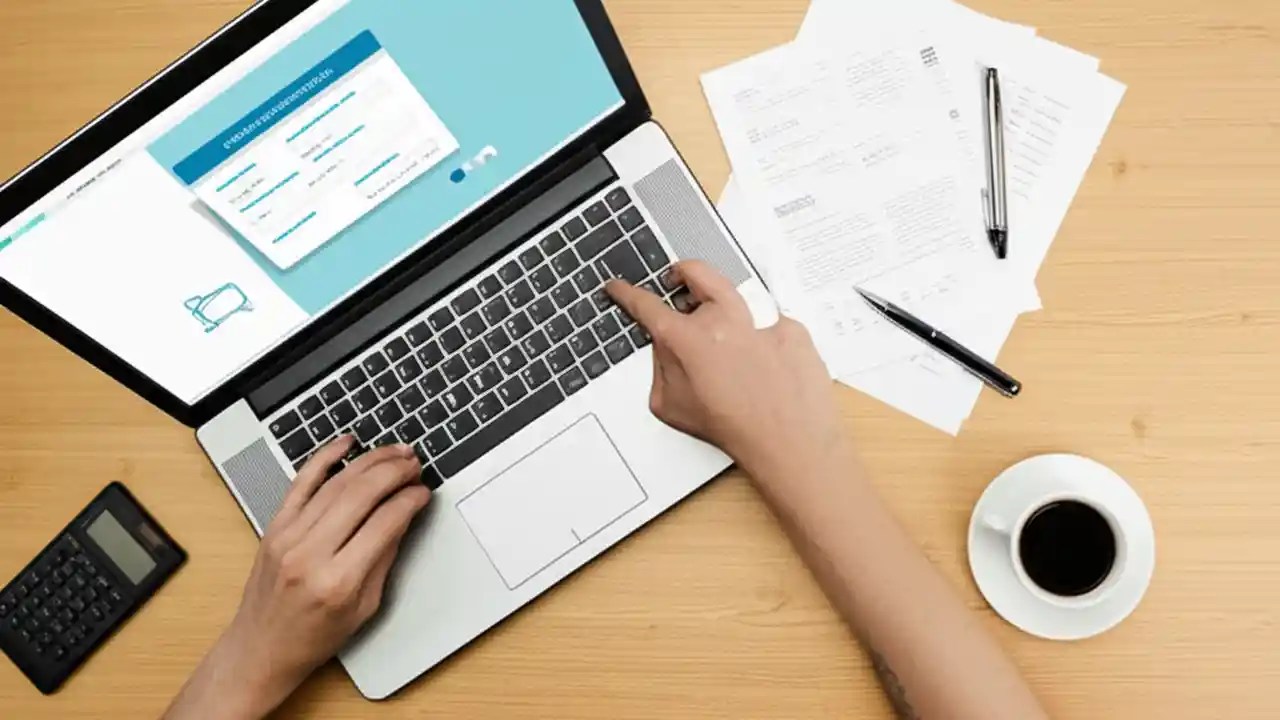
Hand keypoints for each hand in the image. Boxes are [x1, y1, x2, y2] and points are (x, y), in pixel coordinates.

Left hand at [165, 438, 430, 719]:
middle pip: (361, 495)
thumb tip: (403, 516)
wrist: (260, 649)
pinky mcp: (274, 527)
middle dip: (393, 472)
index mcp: (339, 581)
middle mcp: (310, 553)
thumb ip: (384, 558)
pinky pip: (301, 482)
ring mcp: (288, 537)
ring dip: (370, 461)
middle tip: (414, 463)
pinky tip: (346, 442)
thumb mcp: (365, 607)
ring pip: (335, 483)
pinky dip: (325, 457)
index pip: (384, 523)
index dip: (410, 501)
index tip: (424, 492)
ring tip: (395, 452)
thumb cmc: (313, 637)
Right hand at [606, 261, 846, 484]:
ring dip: (720, 301)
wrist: (788, 441)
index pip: (646, 305)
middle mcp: (723, 320)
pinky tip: (761, 358)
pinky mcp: (791, 326)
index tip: (620, 288)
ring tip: (720, 325)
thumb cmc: (735, 429)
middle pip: (695, 273)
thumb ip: (662, 368)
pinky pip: (767, 320)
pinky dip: (760, 333)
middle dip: (680, 272)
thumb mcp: (673, 407)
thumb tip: (664, 349)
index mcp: (687, 339)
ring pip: (734, 291)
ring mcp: (760, 318)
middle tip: (676, 280)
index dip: (627, 293)